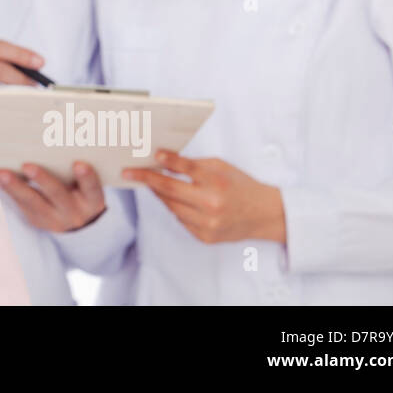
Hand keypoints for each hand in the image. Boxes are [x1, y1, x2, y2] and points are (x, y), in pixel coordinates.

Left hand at [0, 161, 106, 231]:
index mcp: (92, 200)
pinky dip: (9, 191)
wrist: (80, 224)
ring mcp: (54, 219)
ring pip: (33, 202)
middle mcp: (75, 212)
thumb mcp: (89, 185)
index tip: (79, 163)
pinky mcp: (37, 220)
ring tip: (2, 174)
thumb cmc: (83, 190)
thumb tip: (59, 132)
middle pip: (58, 194)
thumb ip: (80, 168)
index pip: (93, 188)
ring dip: (16, 187)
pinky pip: (22, 206)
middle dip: (42, 180)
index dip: (86, 177)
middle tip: (28, 166)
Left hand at [123, 150, 285, 244]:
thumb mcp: (220, 167)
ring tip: (148, 183)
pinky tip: (174, 200)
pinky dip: (175, 208)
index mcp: (216, 182)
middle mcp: (211, 204)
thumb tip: (164, 160)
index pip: (185, 168)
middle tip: (128, 172)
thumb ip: (194, 165)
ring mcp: (207, 223)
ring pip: (171, 206)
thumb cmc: (240, 186)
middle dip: (146, 179)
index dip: (167, 161)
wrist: (264, 214)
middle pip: (169, 190)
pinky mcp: (204, 237)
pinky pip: (180, 219)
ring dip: (158, 194)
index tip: (152, 155)